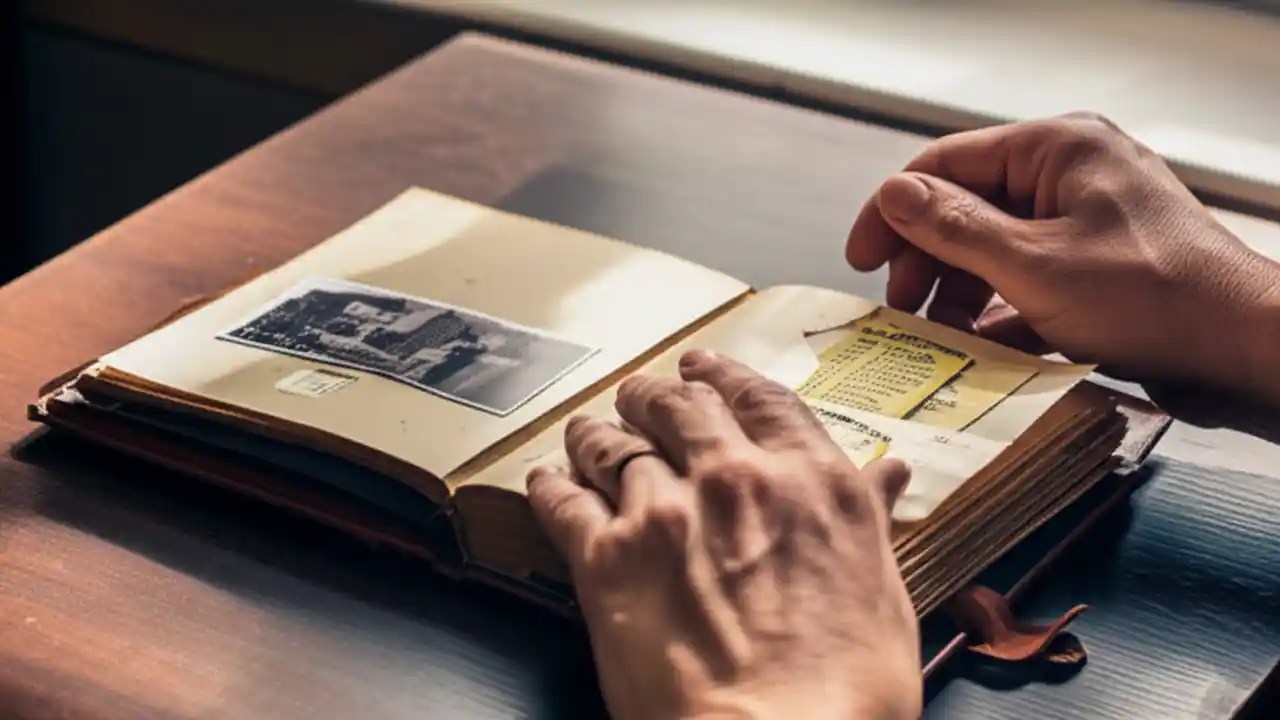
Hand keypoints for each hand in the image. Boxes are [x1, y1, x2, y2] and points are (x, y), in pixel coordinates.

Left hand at [527, 350, 920, 719]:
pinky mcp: (607, 559)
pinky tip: (546, 479)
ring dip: (598, 432)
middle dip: (654, 395)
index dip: (724, 375)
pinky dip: (550, 485)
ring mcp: (664, 512)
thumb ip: (869, 518)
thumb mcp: (883, 591)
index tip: (706, 368)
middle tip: (641, 395)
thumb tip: (887, 473)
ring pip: (614, 444)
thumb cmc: (845, 688)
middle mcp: (734, 477)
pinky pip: (563, 501)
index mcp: (808, 479)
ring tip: (588, 431)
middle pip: (679, 407)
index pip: (758, 399)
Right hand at [847, 113, 1279, 397]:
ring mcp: (1083, 220)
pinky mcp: (1096, 264)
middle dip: (927, 261)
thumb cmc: (1151, 296)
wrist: (1243, 348)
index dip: (892, 212)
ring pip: (993, 248)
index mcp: (1054, 148)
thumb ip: (954, 227)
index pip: (943, 165)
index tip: (860, 260)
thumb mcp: (1032, 264)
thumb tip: (893, 195)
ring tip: (941, 337)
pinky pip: (1027, 277)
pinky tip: (982, 348)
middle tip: (902, 309)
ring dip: (960, 293)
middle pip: (964, 208)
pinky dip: (1000, 311)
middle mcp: (1067, 174)